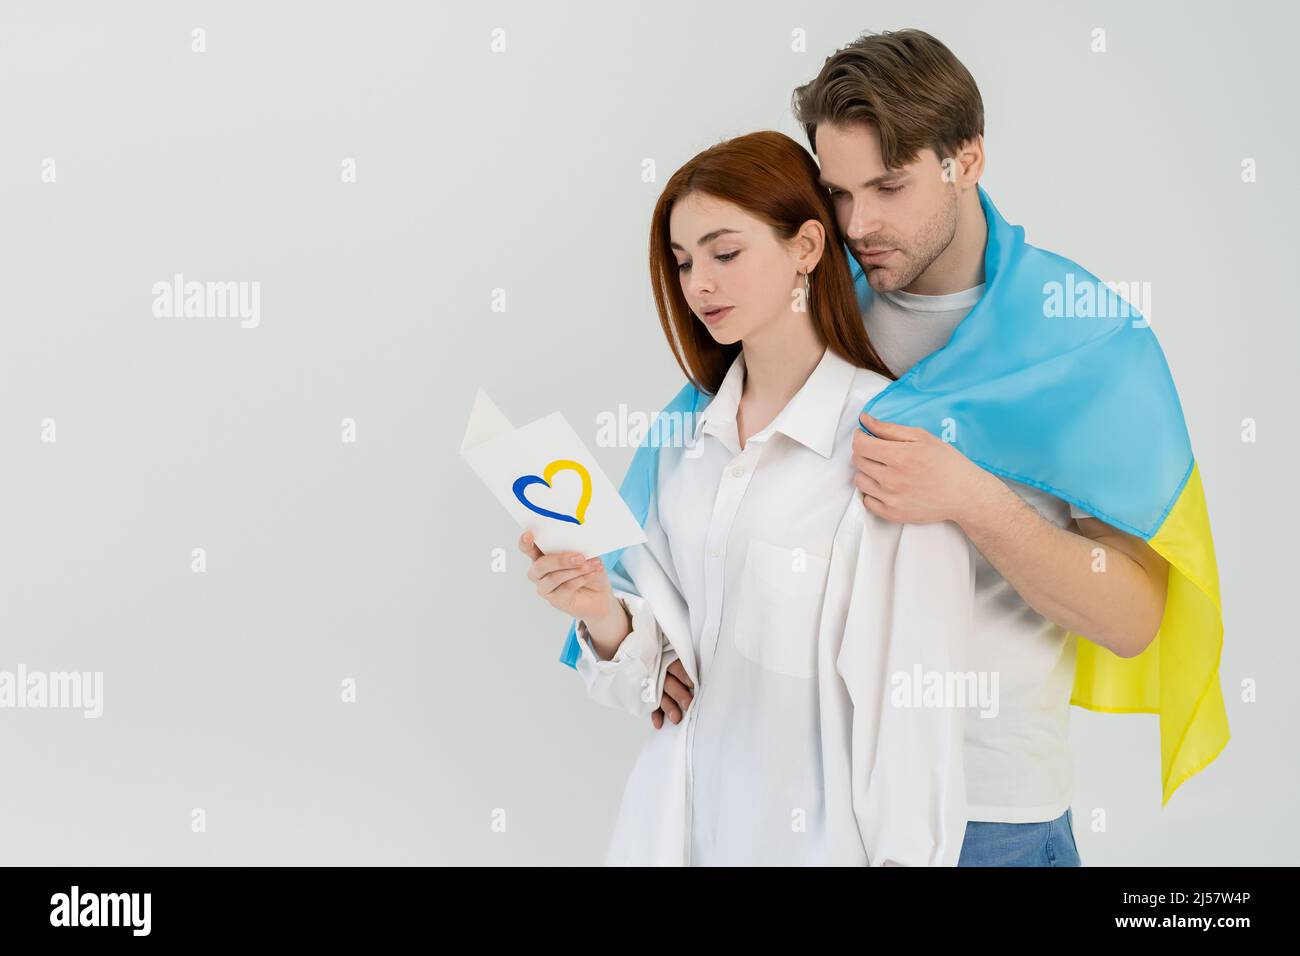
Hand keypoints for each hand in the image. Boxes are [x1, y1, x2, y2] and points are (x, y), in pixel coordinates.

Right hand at [517, 530, 618, 625]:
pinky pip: (566, 588)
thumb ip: (576, 547)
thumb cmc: (588, 569)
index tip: (529, 535)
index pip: (528, 548)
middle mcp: (539, 572)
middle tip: (580, 557)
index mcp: (541, 555)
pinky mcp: (555, 601)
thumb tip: (578, 542)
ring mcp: (545, 588)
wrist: (599, 594)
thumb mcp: (585, 554)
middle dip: (560, 560)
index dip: (526, 542)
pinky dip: (581, 579)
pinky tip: (592, 574)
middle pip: (540, 565)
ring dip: (575, 570)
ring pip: (554, 578)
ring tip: (591, 565)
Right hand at [650, 659, 693, 728]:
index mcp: (668, 658)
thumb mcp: (677, 652)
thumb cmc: (671, 655)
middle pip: (669, 683)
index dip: (683, 675)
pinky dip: (655, 714)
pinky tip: (659, 724)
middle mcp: (659, 671)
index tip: (692, 685)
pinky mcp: (649, 694)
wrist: (645, 653)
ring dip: (668, 707)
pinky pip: (651, 704)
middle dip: (679, 695)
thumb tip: (708, 669)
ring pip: (660, 695)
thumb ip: (687, 662)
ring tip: (676, 719)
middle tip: (688, 705)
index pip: (676, 667)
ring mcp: (653, 683)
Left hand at [852, 412, 993, 524]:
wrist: (964, 494)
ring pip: (859, 481)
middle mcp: (892, 479)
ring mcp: (891, 498)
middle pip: (858, 461)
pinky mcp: (892, 514)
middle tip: (880, 452)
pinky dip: (872, 492)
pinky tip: (886, 486)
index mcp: (899, 456)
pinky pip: (867, 501)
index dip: (860, 437)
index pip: (860, 445)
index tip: (866, 436)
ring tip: (884, 469)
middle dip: (865, 452)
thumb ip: (889, 428)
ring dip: (867, 472)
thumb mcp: (922, 437)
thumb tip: (865, 420)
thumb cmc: (947, 463)